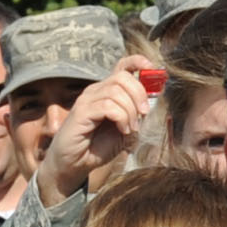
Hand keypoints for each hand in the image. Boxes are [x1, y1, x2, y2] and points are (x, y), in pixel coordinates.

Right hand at [40, 56, 155, 201]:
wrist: (73, 164)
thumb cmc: (96, 147)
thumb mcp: (123, 130)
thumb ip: (134, 115)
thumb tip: (147, 105)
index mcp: (106, 92)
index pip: (122, 66)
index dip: (138, 62)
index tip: (153, 68)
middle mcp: (95, 91)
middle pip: (123, 77)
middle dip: (139, 94)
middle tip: (144, 114)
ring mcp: (87, 100)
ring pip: (117, 92)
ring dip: (130, 112)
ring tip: (130, 129)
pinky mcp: (82, 112)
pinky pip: (109, 106)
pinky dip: (122, 118)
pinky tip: (123, 131)